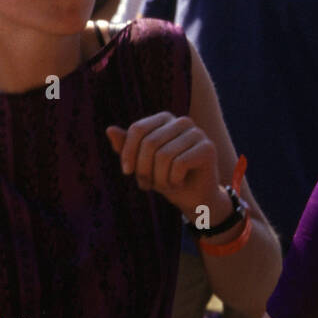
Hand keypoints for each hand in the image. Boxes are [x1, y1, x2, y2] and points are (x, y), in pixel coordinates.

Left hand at [106, 113, 222, 219]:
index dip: (128, 152)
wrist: (193, 198)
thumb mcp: (140, 163)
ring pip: (164, 155)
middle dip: (143, 170)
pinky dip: (173, 181)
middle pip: (150, 143)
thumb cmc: (164, 177)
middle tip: (146, 185)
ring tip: (164, 185)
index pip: (138, 129)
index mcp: (164, 119)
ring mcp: (197, 133)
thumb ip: (125, 147)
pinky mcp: (208, 148)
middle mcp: (182, 121)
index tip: (126, 172)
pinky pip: (179, 164)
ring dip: (159, 178)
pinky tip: (178, 183)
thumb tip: (109, 129)